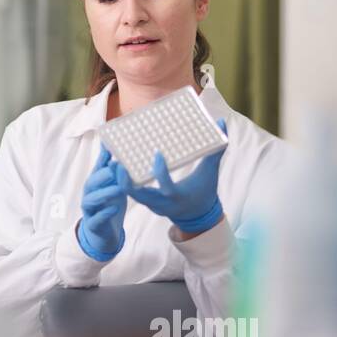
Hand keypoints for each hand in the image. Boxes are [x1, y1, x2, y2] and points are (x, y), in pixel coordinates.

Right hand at [77, 145, 129, 261]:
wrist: (103, 233)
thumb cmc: (108, 205)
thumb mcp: (111, 185)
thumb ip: (109, 167)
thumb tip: (110, 145)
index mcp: (94, 184)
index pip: (97, 169)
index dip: (102, 158)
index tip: (109, 145)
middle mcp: (89, 195)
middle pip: (91, 183)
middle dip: (102, 175)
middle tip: (116, 168)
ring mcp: (89, 210)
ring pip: (92, 200)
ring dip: (104, 193)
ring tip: (119, 188)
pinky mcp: (93, 224)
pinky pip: (97, 218)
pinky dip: (105, 213)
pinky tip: (114, 208)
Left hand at [124, 119, 226, 234]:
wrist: (198, 214)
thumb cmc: (205, 190)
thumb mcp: (211, 172)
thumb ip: (216, 149)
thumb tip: (222, 122)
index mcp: (179, 196)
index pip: (167, 187)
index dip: (160, 172)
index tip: (157, 154)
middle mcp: (164, 204)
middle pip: (140, 197)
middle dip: (126, 182)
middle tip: (119, 163)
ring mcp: (153, 206)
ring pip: (131, 197)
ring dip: (120, 182)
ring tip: (114, 164)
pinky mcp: (147, 205)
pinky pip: (131, 196)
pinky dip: (123, 184)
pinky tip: (117, 169)